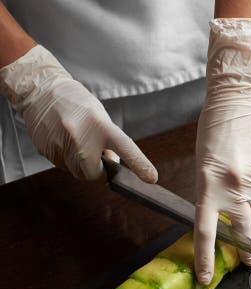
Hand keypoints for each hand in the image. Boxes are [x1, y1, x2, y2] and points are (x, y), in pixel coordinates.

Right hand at [0, 45, 156, 182]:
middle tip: (97, 157)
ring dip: (82, 165)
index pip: (125, 147)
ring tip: (78, 143)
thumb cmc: (76, 103)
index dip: (139, 164)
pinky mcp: (46, 150)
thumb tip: (112, 165)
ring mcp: (61, 144)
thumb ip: (110, 142)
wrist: (40, 91)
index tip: (151, 177)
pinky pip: (63, 166)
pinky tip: (65, 142)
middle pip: (94, 174)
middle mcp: (80, 136)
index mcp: (100, 125)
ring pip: (77, 172)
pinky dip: (68, 159)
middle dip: (98, 171)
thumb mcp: (100, 117)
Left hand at [194, 18, 250, 283]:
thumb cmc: (214, 126)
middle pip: (242, 230)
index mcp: (208, 184)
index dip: (206, 258)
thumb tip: (222, 214)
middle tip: (247, 264)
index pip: (206, 232)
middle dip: (245, 250)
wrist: (239, 97)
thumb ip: (211, 189)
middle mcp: (233, 186)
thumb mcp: (202, 160)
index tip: (207, 278)